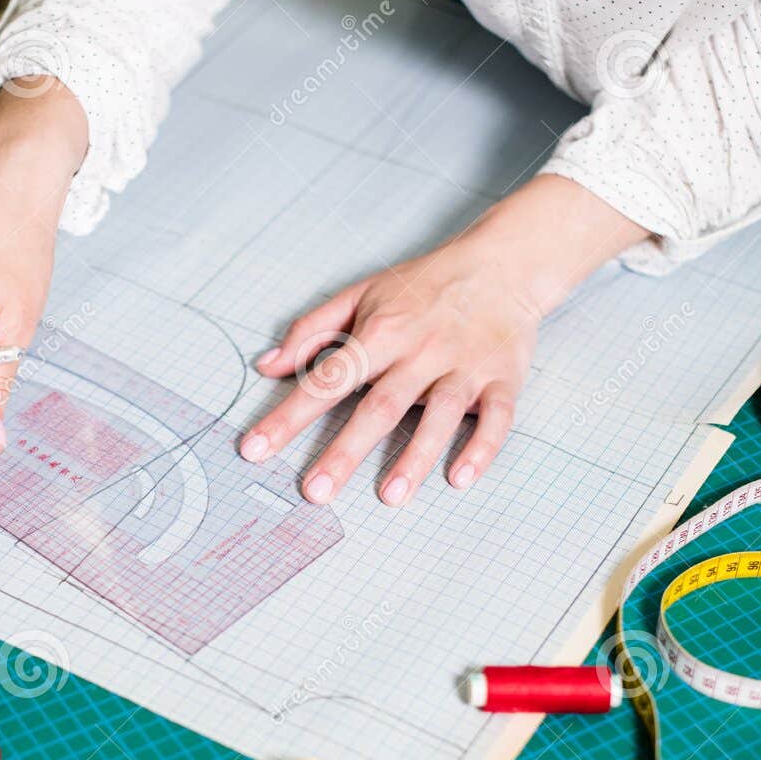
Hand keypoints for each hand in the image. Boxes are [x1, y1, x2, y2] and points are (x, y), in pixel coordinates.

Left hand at [240, 174, 647, 506]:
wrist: (504, 262)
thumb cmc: (425, 284)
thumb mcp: (361, 293)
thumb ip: (312, 329)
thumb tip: (267, 365)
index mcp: (382, 331)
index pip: (327, 379)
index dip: (289, 415)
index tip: (256, 449)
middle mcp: (422, 350)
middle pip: (381, 406)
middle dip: (345, 451)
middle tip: (316, 492)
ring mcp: (465, 366)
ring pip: (440, 415)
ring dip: (415, 457)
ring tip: (389, 497)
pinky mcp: (503, 379)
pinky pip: (496, 418)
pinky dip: (481, 448)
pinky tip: (459, 478)